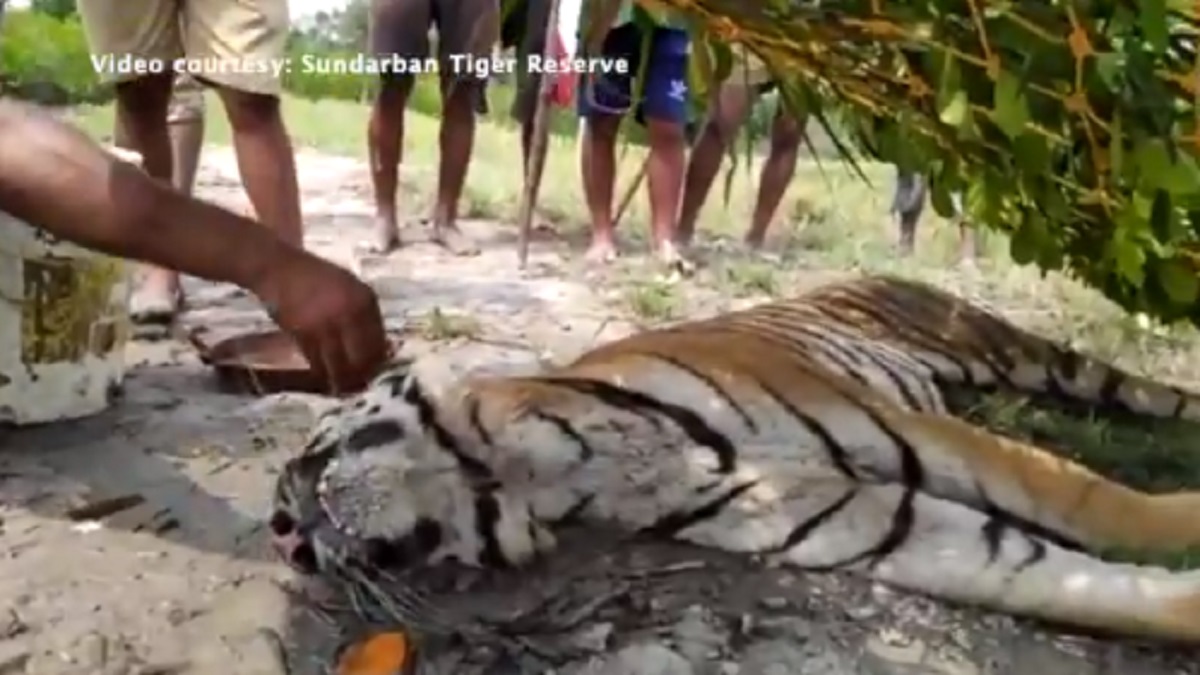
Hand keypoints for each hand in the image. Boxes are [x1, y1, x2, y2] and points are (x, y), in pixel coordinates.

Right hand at [250, 248, 388, 394]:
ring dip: (342, 380)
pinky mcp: (304, 333)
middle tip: (359, 386)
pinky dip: (322, 372)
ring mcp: (327, 323)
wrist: (279, 267)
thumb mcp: (348, 289)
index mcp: (366, 299)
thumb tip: (381, 348)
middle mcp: (351, 312)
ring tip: (342, 388)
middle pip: (364, 357)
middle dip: (363, 376)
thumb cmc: (315, 279)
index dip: (379, 362)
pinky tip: (324, 376)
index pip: (379, 341)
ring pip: (341, 364)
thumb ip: (364, 315)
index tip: (375, 374)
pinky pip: (317, 361)